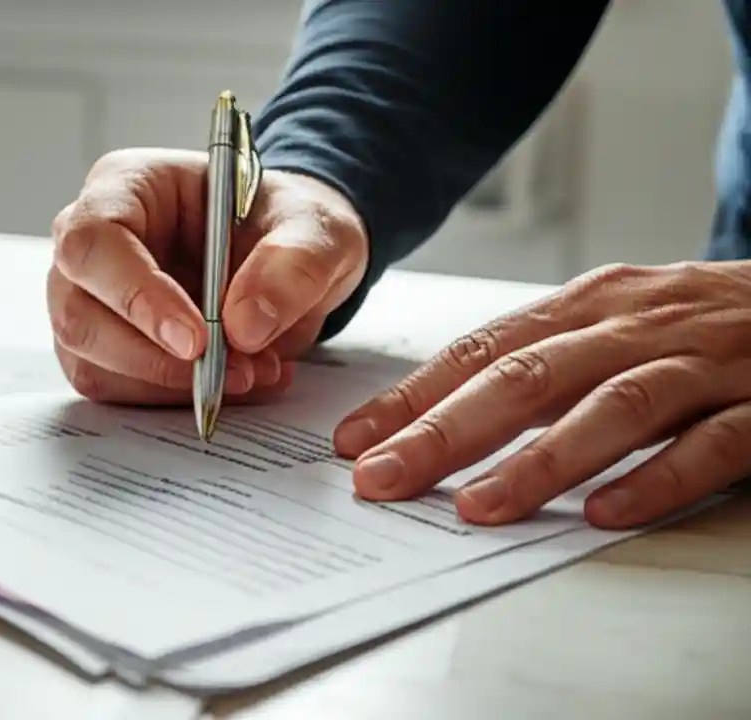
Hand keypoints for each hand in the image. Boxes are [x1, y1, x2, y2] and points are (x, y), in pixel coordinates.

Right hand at [47, 148, 366, 404]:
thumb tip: (246, 327)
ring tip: (248, 374)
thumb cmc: (285, 223)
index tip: (197, 340)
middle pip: (78, 313)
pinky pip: (116, 389)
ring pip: (92, 361)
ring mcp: (91, 299)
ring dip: (168, 385)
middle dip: (155, 358)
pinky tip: (231, 382)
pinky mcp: (105, 347)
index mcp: (127, 186)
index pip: (94, 242)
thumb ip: (292, 264)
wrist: (290, 258)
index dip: (135, 295)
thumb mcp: (316, 227)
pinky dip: (173, 398)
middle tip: (233, 372)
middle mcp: (93, 245)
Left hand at [335, 261, 750, 528]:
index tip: (353, 441)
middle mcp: (635, 325)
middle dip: (445, 429)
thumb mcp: (611, 326)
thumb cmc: (698, 325)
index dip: (413, 396)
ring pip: (611, 406)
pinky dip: (655, 478)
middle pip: (527, 375)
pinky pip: (710, 443)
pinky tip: (605, 513)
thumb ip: (539, 363)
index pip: (481, 350)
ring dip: (538, 459)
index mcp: (587, 306)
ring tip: (476, 506)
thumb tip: (438, 417)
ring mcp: (702, 362)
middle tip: (383, 478)